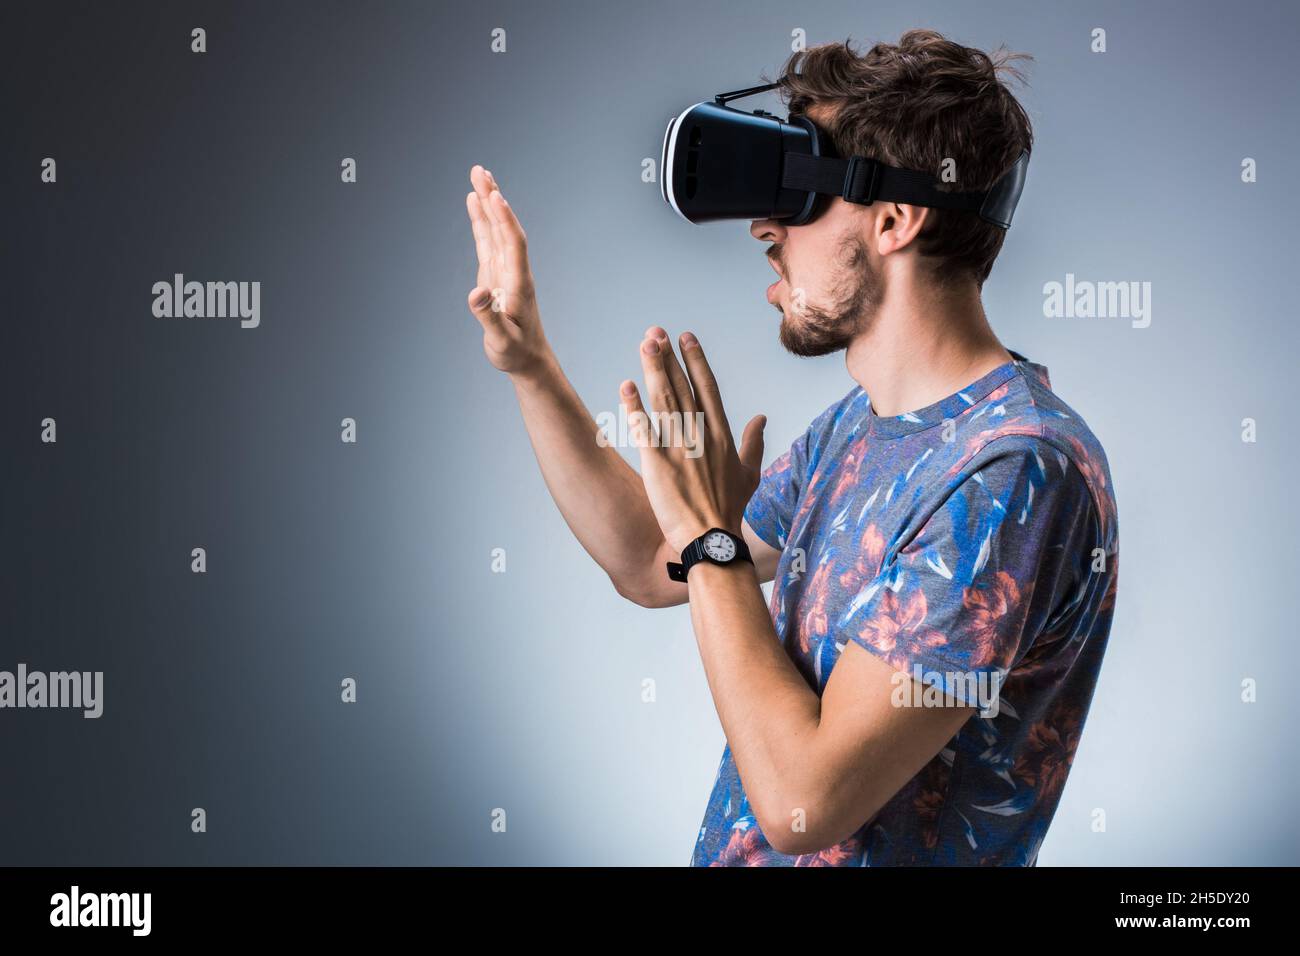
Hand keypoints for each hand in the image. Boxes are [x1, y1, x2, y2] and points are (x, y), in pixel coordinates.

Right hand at [464, 165, 551, 377]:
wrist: (528, 360)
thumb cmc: (515, 353)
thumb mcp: (501, 341)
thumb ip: (488, 318)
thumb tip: (476, 294)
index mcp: (518, 285)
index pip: (514, 245)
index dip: (505, 221)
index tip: (494, 196)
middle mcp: (513, 271)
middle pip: (505, 228)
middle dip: (493, 199)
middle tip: (480, 170)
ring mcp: (504, 270)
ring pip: (496, 230)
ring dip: (488, 202)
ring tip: (478, 175)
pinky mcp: (495, 274)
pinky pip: (488, 240)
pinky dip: (481, 220)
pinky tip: (475, 201)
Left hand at [620, 327, 765, 553]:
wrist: (712, 539)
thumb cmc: (729, 509)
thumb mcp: (749, 474)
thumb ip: (755, 443)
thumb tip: (762, 418)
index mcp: (722, 435)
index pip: (708, 388)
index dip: (696, 361)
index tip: (686, 339)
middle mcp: (701, 435)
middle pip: (683, 387)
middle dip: (669, 357)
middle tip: (657, 331)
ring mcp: (679, 448)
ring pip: (664, 400)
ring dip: (653, 370)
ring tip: (645, 344)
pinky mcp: (658, 464)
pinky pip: (644, 429)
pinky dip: (634, 407)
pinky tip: (625, 386)